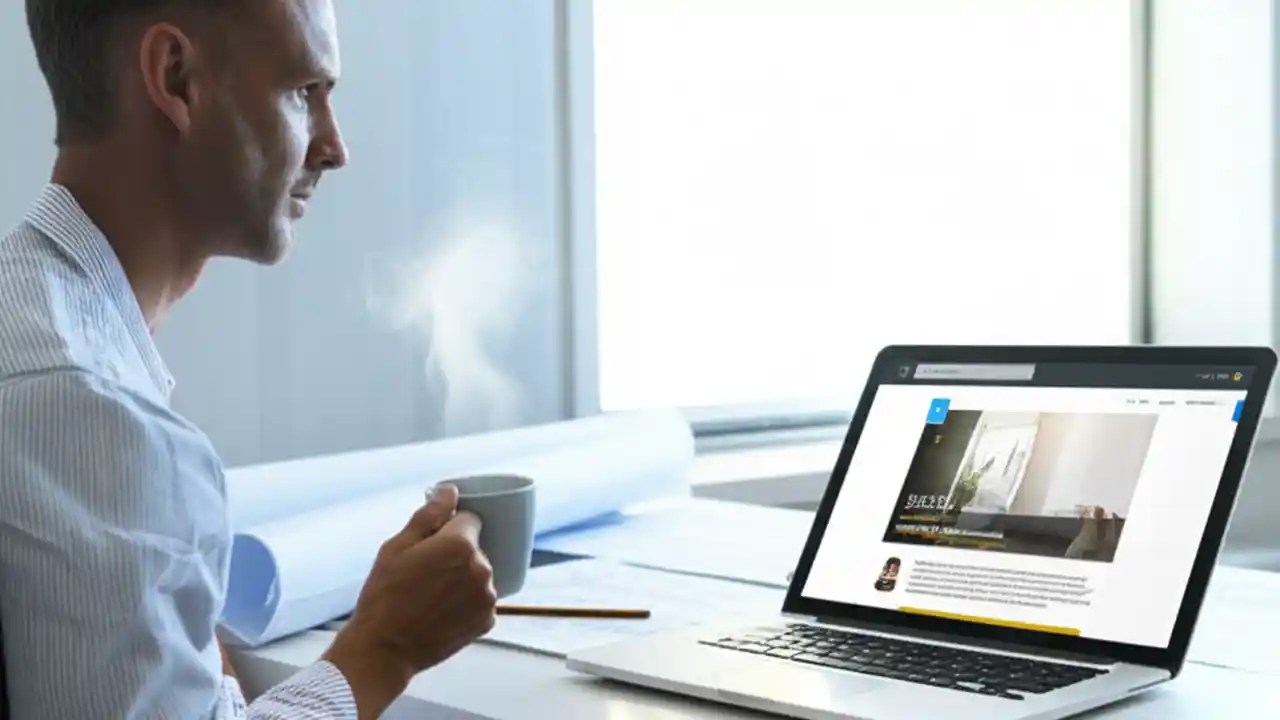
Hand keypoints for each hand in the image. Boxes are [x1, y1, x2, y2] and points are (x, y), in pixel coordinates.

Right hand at [323, 485, 496, 717]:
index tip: (431, 543)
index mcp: (461, 545)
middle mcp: (482, 569)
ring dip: (462, 578)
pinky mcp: (487, 621)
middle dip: (456, 554)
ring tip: (431, 594)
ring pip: (478, 574)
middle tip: (425, 573)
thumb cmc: (384, 596)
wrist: (383, 649)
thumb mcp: (397, 547)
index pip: (469, 519)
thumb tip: (449, 491)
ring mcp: (487, 597)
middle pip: (475, 548)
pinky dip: (466, 602)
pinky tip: (442, 610)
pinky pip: (480, 600)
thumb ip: (429, 515)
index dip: (449, 528)